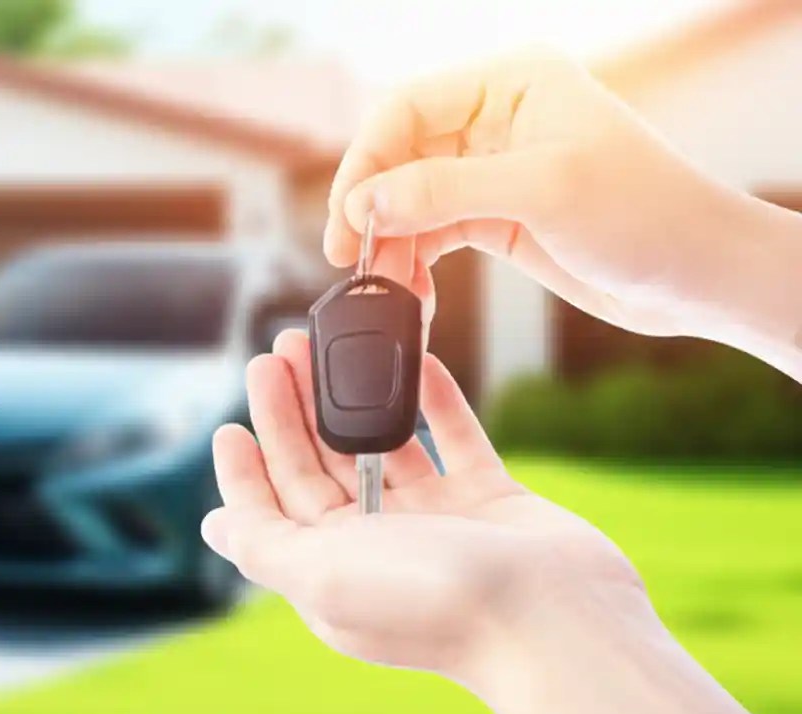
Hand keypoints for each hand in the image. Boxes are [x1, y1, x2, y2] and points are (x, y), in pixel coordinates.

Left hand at [202, 329, 749, 713]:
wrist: (555, 621)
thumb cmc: (432, 604)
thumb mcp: (322, 575)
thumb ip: (264, 543)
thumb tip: (211, 525)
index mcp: (332, 570)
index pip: (274, 508)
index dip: (248, 466)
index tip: (230, 420)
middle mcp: (380, 547)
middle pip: (322, 466)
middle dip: (294, 408)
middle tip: (279, 351)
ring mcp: (437, 523)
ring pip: (383, 445)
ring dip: (356, 396)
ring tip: (330, 341)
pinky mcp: (490, 500)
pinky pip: (455, 439)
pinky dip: (434, 400)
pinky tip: (414, 359)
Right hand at [324, 50, 801, 377]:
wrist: (699, 274)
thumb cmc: (645, 213)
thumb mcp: (543, 191)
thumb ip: (446, 190)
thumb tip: (364, 202)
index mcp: (509, 85)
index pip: (405, 108)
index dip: (367, 160)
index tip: (349, 216)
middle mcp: (495, 119)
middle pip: (398, 155)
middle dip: (371, 207)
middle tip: (350, 257)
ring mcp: (493, 169)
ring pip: (409, 199)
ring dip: (389, 242)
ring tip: (384, 288)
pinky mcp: (496, 216)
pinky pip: (432, 232)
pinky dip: (413, 261)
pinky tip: (411, 293)